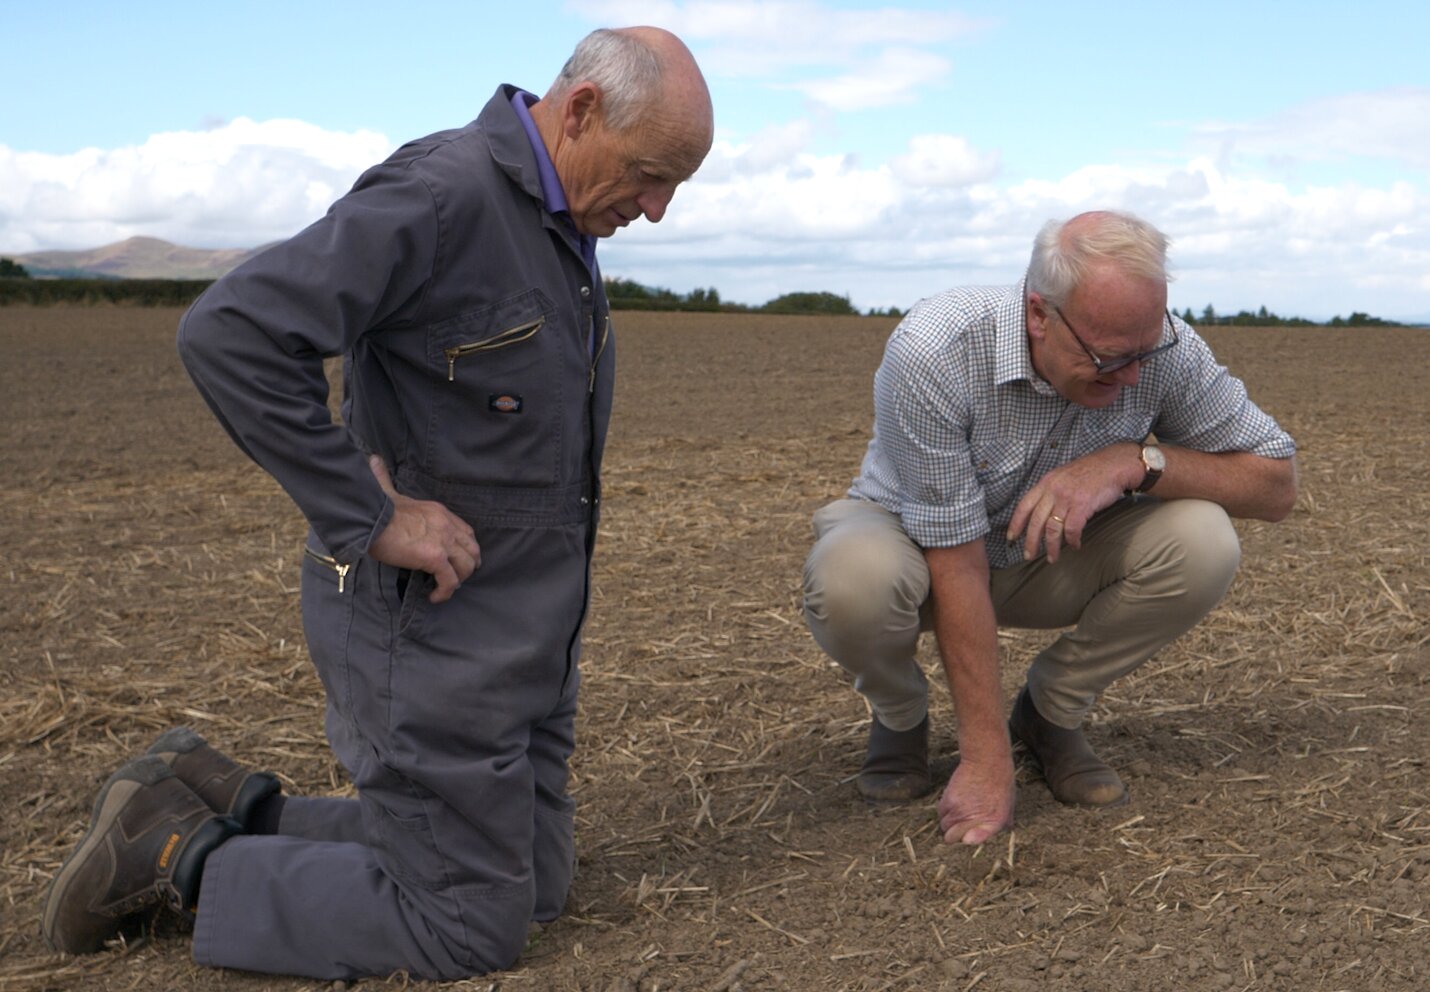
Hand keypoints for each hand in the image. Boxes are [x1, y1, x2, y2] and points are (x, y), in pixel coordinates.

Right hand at [366, 455, 480, 602]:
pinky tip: (435, 597)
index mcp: (438, 511)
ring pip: (466, 566)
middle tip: (456, 577)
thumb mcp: (386, 491)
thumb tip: (373, 460)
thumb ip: (384, 479)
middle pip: (472, 549)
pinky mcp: (434, 557)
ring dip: (458, 580)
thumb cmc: (373, 508)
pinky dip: (446, 592)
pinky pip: (450, 580)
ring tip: (444, 588)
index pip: (465, 531)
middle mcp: (446, 525)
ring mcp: (443, 541)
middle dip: (468, 565)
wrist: (368, 518)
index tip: (456, 559)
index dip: (465, 548)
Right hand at [936, 756, 1014, 844]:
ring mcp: (959, 810)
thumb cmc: (1000, 781)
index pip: (973, 841)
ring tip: (957, 814)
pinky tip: (953, 804)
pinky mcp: (948, 799)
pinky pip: (941, 812)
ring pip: (944, 826)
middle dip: (955, 835)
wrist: (986, 760)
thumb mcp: (1009, 804)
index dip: (968, 840)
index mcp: (993, 823)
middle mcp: (974, 819)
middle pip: (952, 838)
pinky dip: (945, 811)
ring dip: (949, 823)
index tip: (968, 837)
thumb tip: (1005, 829)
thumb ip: (1004, 820)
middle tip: (959, 828)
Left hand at [1005, 443, 1139, 562]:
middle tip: (1028, 556)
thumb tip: (1044, 513)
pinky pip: (1072, 529)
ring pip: (1052, 529)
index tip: (1011, 537)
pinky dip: (1072, 540)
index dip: (1016, 523)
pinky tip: (1075, 546)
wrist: (1114, 464)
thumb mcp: (1063, 476)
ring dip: (1052, 547)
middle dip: (1031, 542)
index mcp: (1046, 483)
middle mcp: (1053, 490)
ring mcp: (1067, 497)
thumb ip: (1051, 492)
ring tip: (1053, 558)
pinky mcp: (1082, 505)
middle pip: (1036, 521)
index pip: (1024, 506)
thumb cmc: (1091, 472)